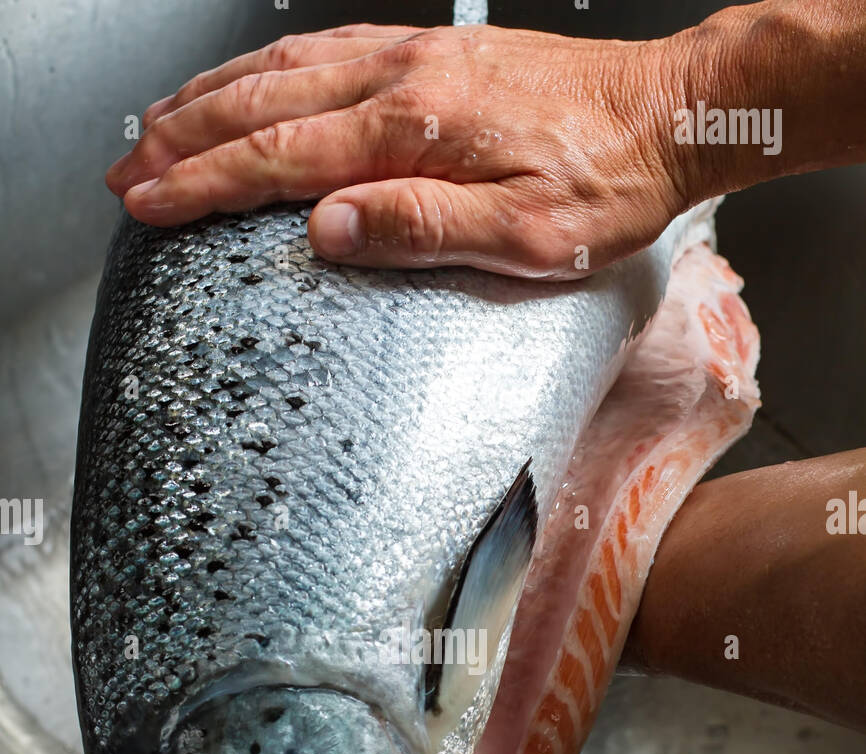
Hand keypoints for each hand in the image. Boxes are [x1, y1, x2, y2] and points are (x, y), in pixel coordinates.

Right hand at [105, 22, 692, 279]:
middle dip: (183, 141)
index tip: (146, 203)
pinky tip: (248, 81)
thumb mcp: (526, 237)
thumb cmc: (608, 183)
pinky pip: (327, 48)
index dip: (204, 183)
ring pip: (285, 68)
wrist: (671, 111)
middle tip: (127, 173)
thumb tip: (327, 229)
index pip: (281, 158)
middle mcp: (403, 79)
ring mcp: (414, 55)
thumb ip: (423, 230)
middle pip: (263, 105)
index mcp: (416, 131)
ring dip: (212, 98)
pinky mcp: (433, 50)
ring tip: (159, 126)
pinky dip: (269, 67)